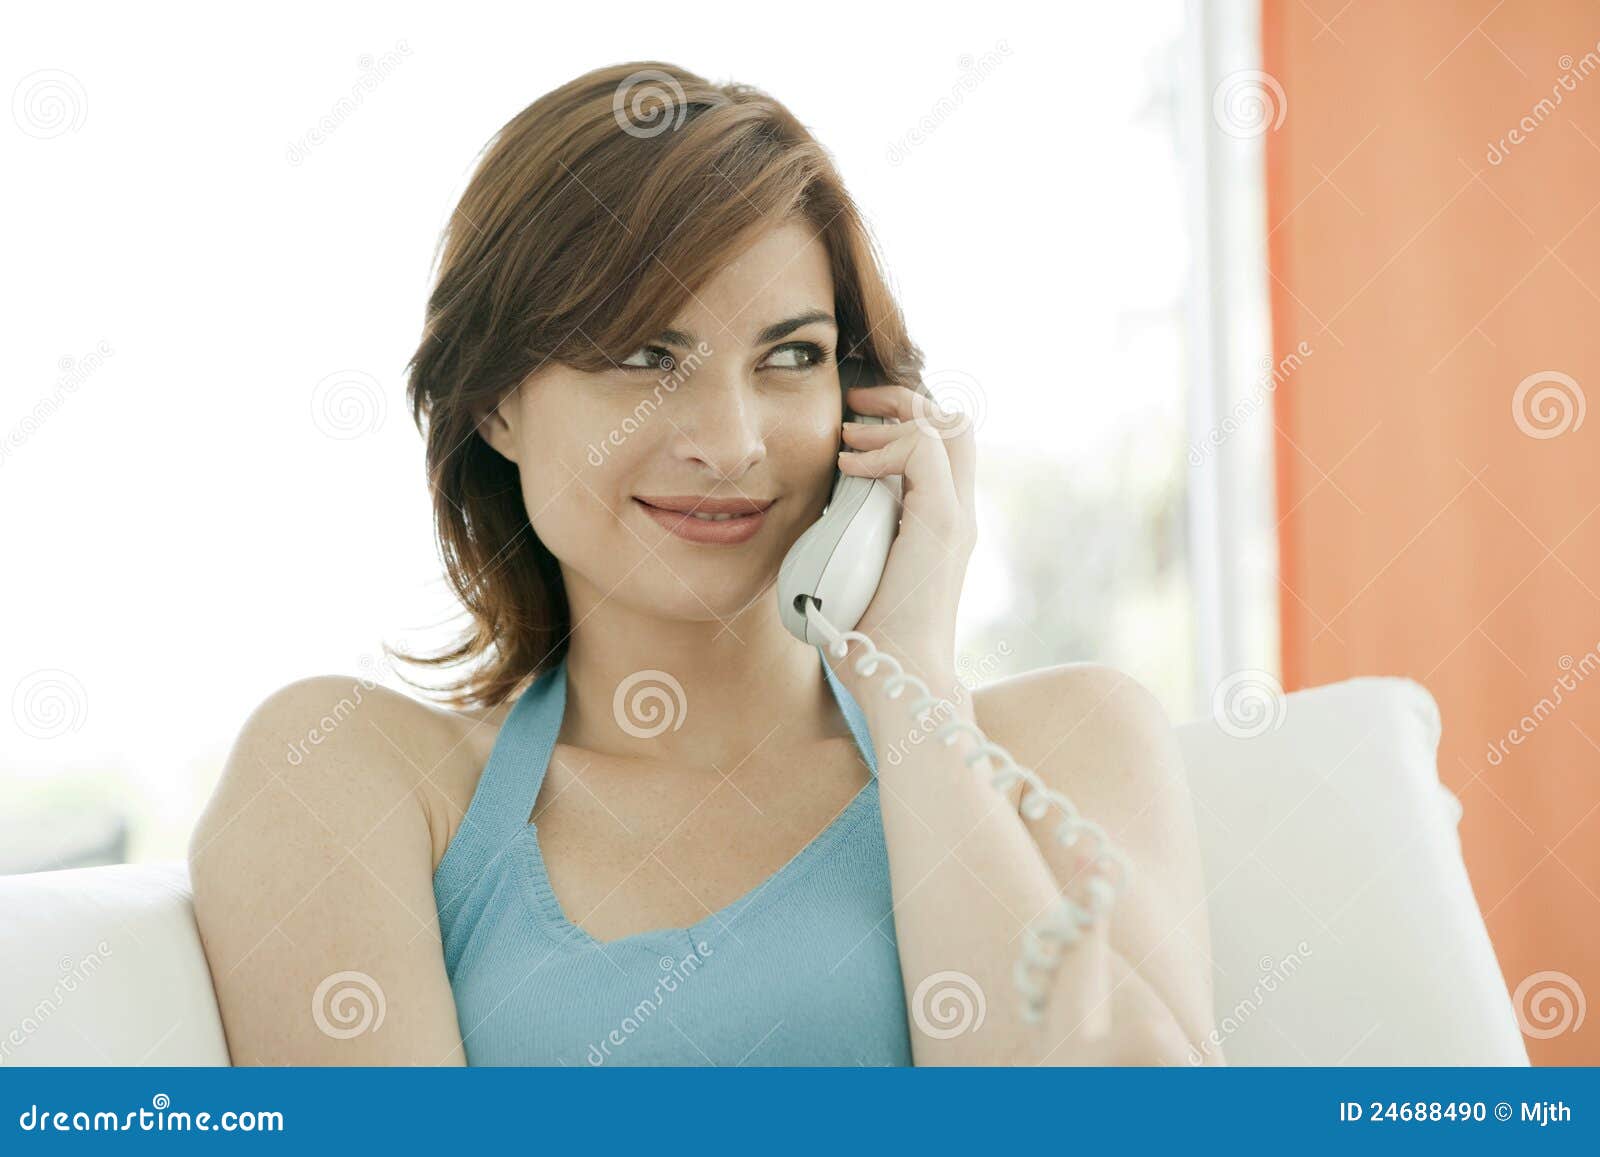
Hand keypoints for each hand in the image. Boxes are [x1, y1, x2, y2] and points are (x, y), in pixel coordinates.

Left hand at [824, 382, 976, 697]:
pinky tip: (849, 466)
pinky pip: (923, 451)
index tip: (855, 427)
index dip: (905, 419)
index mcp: (940, 523)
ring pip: (949, 425)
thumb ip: (849, 540)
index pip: (943, 445)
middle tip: (857, 404)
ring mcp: (954, 517)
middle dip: (906, 399)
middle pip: (957, 422)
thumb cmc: (869, 643)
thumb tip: (814, 518)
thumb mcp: (854, 574)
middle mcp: (956, 514)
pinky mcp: (942, 524)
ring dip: (896, 415)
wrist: (899, 679)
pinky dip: (884, 447)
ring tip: (849, 432)